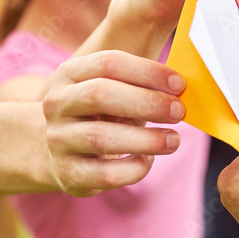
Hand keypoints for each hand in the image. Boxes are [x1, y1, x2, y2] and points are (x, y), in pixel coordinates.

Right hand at [42, 51, 185, 196]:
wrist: (57, 150)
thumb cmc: (98, 114)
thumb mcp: (110, 90)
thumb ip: (139, 83)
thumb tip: (181, 88)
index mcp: (69, 74)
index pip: (108, 63)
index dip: (147, 71)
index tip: (178, 84)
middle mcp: (57, 104)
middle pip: (100, 95)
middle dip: (147, 102)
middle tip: (179, 111)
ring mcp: (58, 140)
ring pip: (101, 138)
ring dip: (146, 139)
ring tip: (173, 140)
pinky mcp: (67, 174)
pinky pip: (106, 174)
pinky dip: (134, 169)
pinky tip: (148, 160)